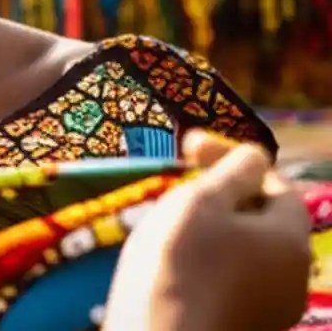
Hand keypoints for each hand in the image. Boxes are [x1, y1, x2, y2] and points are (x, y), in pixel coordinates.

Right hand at [105, 131, 311, 330]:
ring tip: (166, 224)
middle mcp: (292, 276)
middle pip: (261, 220)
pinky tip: (169, 265)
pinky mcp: (241, 327)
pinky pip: (228, 282)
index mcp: (290, 239)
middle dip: (221, 197)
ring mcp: (269, 309)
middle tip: (176, 186)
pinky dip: (204, 264)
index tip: (189, 146)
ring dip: (210, 231)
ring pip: (242, 252)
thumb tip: (253, 156)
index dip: (234, 159)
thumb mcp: (202, 202)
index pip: (276, 183)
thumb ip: (232, 172)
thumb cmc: (180, 265)